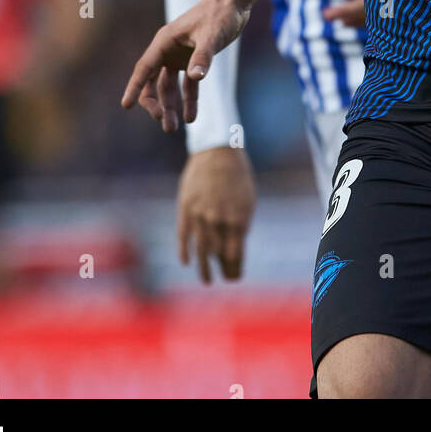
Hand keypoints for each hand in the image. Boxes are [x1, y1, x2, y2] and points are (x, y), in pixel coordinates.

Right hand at [120, 0, 249, 132]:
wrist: (234, 3)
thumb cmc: (220, 15)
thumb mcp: (212, 36)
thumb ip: (203, 57)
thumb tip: (195, 78)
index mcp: (164, 41)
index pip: (144, 68)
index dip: (134, 87)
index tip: (126, 105)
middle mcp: (168, 49)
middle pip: (152, 81)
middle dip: (155, 103)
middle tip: (163, 121)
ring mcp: (179, 55)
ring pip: (168, 86)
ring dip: (170, 106)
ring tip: (172, 129)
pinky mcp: (193, 60)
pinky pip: (187, 85)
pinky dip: (189, 100)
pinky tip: (191, 117)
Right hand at [177, 146, 256, 282]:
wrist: (217, 150)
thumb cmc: (237, 176)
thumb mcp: (247, 201)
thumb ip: (241, 226)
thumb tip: (233, 250)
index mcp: (238, 219)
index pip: (235, 255)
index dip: (234, 270)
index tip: (234, 278)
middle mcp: (218, 220)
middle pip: (218, 255)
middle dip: (221, 269)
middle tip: (223, 279)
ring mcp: (200, 215)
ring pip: (201, 250)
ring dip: (204, 268)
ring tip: (207, 281)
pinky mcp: (185, 209)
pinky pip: (183, 236)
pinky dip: (184, 251)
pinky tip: (186, 262)